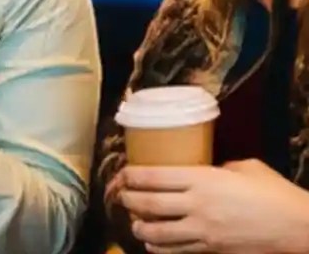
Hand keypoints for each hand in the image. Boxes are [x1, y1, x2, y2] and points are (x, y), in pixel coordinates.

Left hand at [118, 159, 308, 252]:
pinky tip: (152, 242)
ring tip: (134, 222)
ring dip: (138, 227)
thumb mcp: (245, 168)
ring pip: (156, 232)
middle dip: (127, 200)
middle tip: (121, 197)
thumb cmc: (275, 193)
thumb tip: (202, 170)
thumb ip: (217, 168)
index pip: (153, 177)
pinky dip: (158, 247)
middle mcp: (197, 205)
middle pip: (147, 204)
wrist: (298, 227)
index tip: (123, 175)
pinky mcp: (211, 250)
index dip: (130, 176)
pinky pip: (175, 250)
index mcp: (203, 179)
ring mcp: (203, 231)